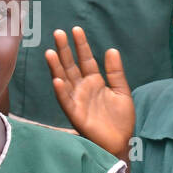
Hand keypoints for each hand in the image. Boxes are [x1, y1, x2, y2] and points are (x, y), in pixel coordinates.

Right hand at [45, 26, 133, 157]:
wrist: (121, 142)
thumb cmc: (121, 119)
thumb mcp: (121, 91)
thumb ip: (115, 72)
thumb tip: (111, 49)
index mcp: (94, 82)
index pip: (86, 59)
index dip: (81, 45)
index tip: (76, 29)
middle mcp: (83, 89)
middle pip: (71, 66)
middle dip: (65, 50)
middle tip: (58, 33)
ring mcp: (78, 101)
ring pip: (64, 81)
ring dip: (57, 67)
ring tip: (50, 52)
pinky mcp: (76, 115)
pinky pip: (66, 102)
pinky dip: (61, 92)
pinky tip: (56, 80)